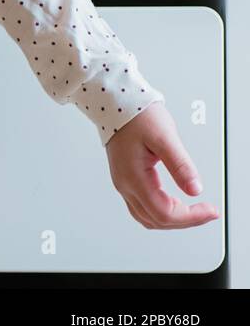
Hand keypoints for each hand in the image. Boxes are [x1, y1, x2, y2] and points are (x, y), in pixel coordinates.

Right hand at [106, 102, 219, 229]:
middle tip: (207, 211)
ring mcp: (123, 184)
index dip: (191, 216)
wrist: (115, 104)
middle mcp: (125, 185)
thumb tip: (195, 190)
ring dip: (172, 220)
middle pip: (156, 220)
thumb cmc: (137, 117)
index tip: (210, 209)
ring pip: (148, 218)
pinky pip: (142, 208)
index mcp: (133, 177)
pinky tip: (175, 204)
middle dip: (186, 220)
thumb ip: (180, 166)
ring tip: (193, 211)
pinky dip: (161, 212)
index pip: (164, 213)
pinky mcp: (125, 180)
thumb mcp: (165, 138)